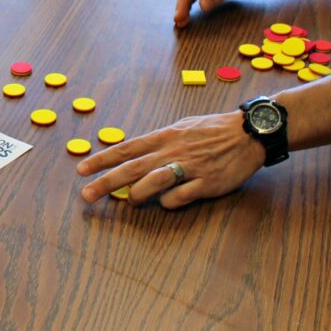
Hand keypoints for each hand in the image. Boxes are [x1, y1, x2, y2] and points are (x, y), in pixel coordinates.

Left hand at [77, 112, 266, 208]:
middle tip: (86, 195)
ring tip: (129, 202)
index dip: (101, 160)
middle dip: (105, 182)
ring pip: (153, 183)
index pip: (125, 149)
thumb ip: (159, 141)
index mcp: (164, 137)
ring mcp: (189, 167)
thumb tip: (135, 152)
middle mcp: (172, 151)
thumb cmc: (213, 129)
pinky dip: (169, 202)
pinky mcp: (207, 183)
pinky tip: (165, 203)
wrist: (249, 133)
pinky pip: (181, 196)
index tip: (82, 170)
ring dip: (136, 195)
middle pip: (132, 168)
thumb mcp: (182, 127)